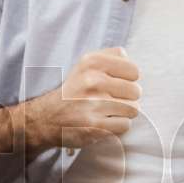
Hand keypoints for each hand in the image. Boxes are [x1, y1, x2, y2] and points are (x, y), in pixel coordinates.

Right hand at [25, 47, 140, 149]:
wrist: (47, 117)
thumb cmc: (74, 91)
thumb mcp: (85, 65)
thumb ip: (110, 56)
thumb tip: (129, 58)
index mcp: (92, 62)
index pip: (134, 71)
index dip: (128, 80)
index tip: (115, 85)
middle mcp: (92, 80)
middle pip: (135, 91)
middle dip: (127, 98)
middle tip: (111, 101)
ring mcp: (94, 104)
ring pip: (133, 109)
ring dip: (123, 113)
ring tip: (107, 112)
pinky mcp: (95, 126)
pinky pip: (125, 125)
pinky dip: (117, 127)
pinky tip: (104, 123)